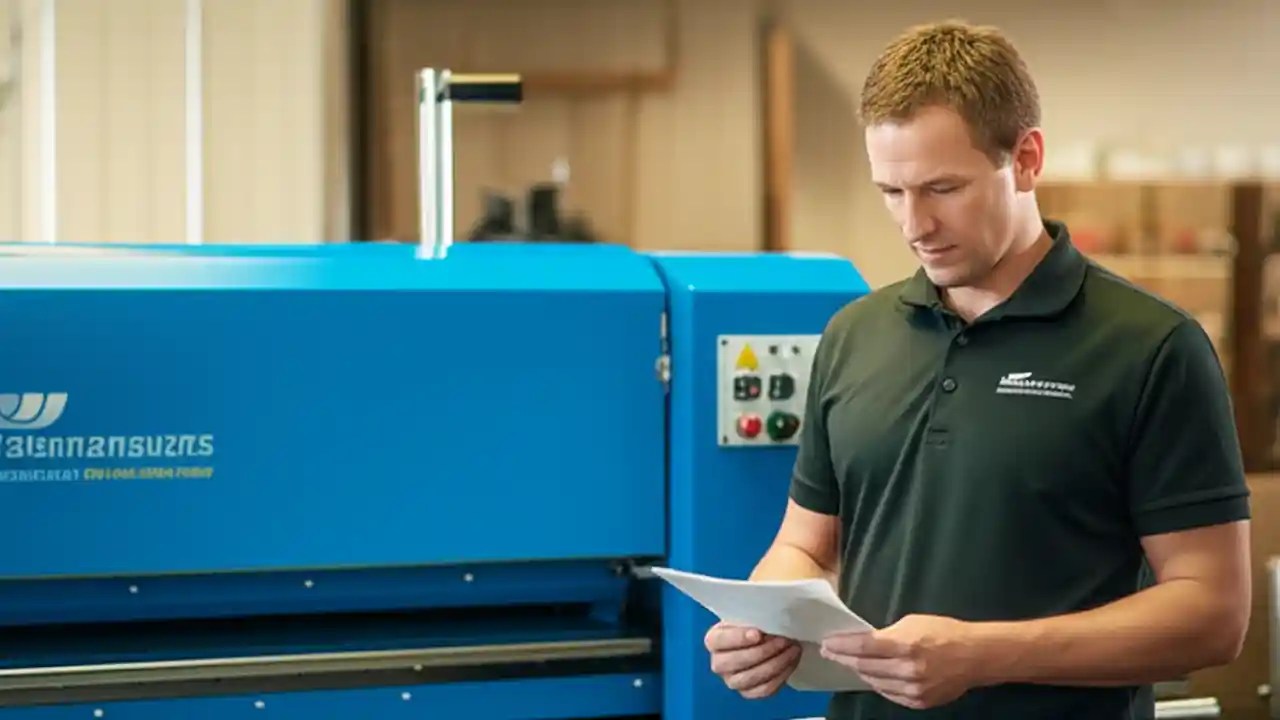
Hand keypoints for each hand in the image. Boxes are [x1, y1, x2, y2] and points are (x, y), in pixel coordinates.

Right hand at [705, 621, 801, 698]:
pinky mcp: (748, 692)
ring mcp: (732, 681)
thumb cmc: (753, 624)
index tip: (758, 634)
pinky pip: (764, 689)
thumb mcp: (748, 616)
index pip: (720, 641)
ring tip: (792, 648)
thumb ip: (752, 618)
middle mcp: (718, 663)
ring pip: (751, 677)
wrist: (762, 639)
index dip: (738, 638)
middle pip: (736, 661)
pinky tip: (791, 661)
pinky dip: (781, 675)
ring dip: (776, 663)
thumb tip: (768, 622)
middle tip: (783, 640)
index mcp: (713, 640)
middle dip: (763, 651)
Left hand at [820, 614, 982, 709]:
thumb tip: (865, 642)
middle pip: (865, 666)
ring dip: (859, 672)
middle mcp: (907, 670)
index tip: (827, 643)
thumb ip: (887, 634)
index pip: (863, 647)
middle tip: (831, 653)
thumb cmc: (944, 632)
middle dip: (844, 659)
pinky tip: (872, 676)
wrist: (976, 656)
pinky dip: (878, 684)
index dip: (841, 646)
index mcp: (905, 645)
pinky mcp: (919, 701)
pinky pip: (890, 694)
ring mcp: (913, 689)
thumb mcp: (912, 622)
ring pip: (875, 682)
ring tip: (849, 664)